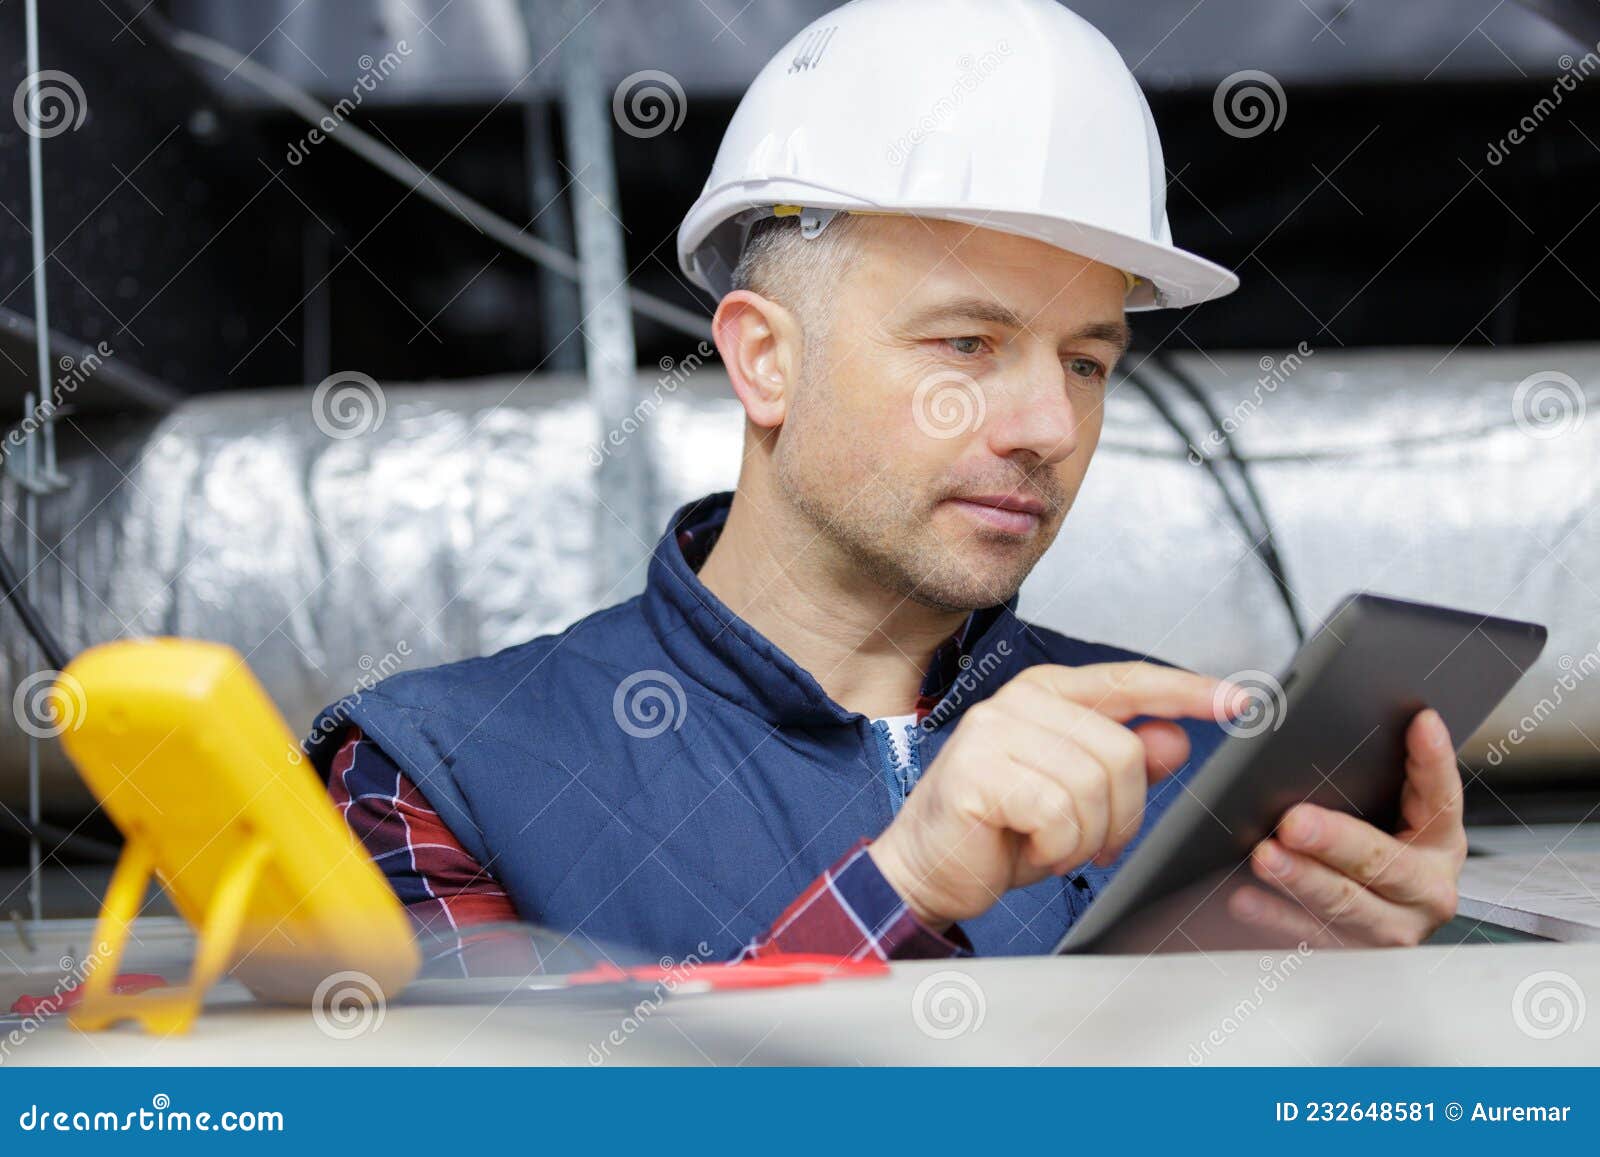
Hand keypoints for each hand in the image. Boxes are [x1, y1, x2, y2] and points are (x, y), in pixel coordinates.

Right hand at [868, 662, 1246, 929]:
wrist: (924, 870)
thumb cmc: (996, 832)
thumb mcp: (1075, 799)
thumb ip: (1124, 765)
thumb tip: (1176, 739)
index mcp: (1046, 694)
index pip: (1130, 682)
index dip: (1189, 691)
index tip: (1242, 700)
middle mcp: (1018, 701)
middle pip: (1123, 751)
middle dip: (1121, 815)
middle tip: (1089, 841)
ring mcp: (994, 731)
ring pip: (1094, 786)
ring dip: (1084, 836)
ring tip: (1051, 844)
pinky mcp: (977, 770)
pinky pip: (1058, 813)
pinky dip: (1057, 847)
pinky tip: (1030, 847)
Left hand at [1233, 707, 1466, 946]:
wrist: (1383, 909)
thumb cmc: (1381, 841)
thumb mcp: (1392, 806)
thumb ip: (1389, 772)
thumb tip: (1382, 718)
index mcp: (1441, 843)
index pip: (1442, 796)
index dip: (1433, 760)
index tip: (1420, 722)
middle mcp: (1425, 891)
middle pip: (1383, 863)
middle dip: (1336, 841)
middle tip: (1294, 822)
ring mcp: (1391, 928)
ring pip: (1346, 906)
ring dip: (1302, 881)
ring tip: (1265, 857)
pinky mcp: (1352, 953)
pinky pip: (1310, 937)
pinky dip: (1274, 918)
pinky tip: (1244, 898)